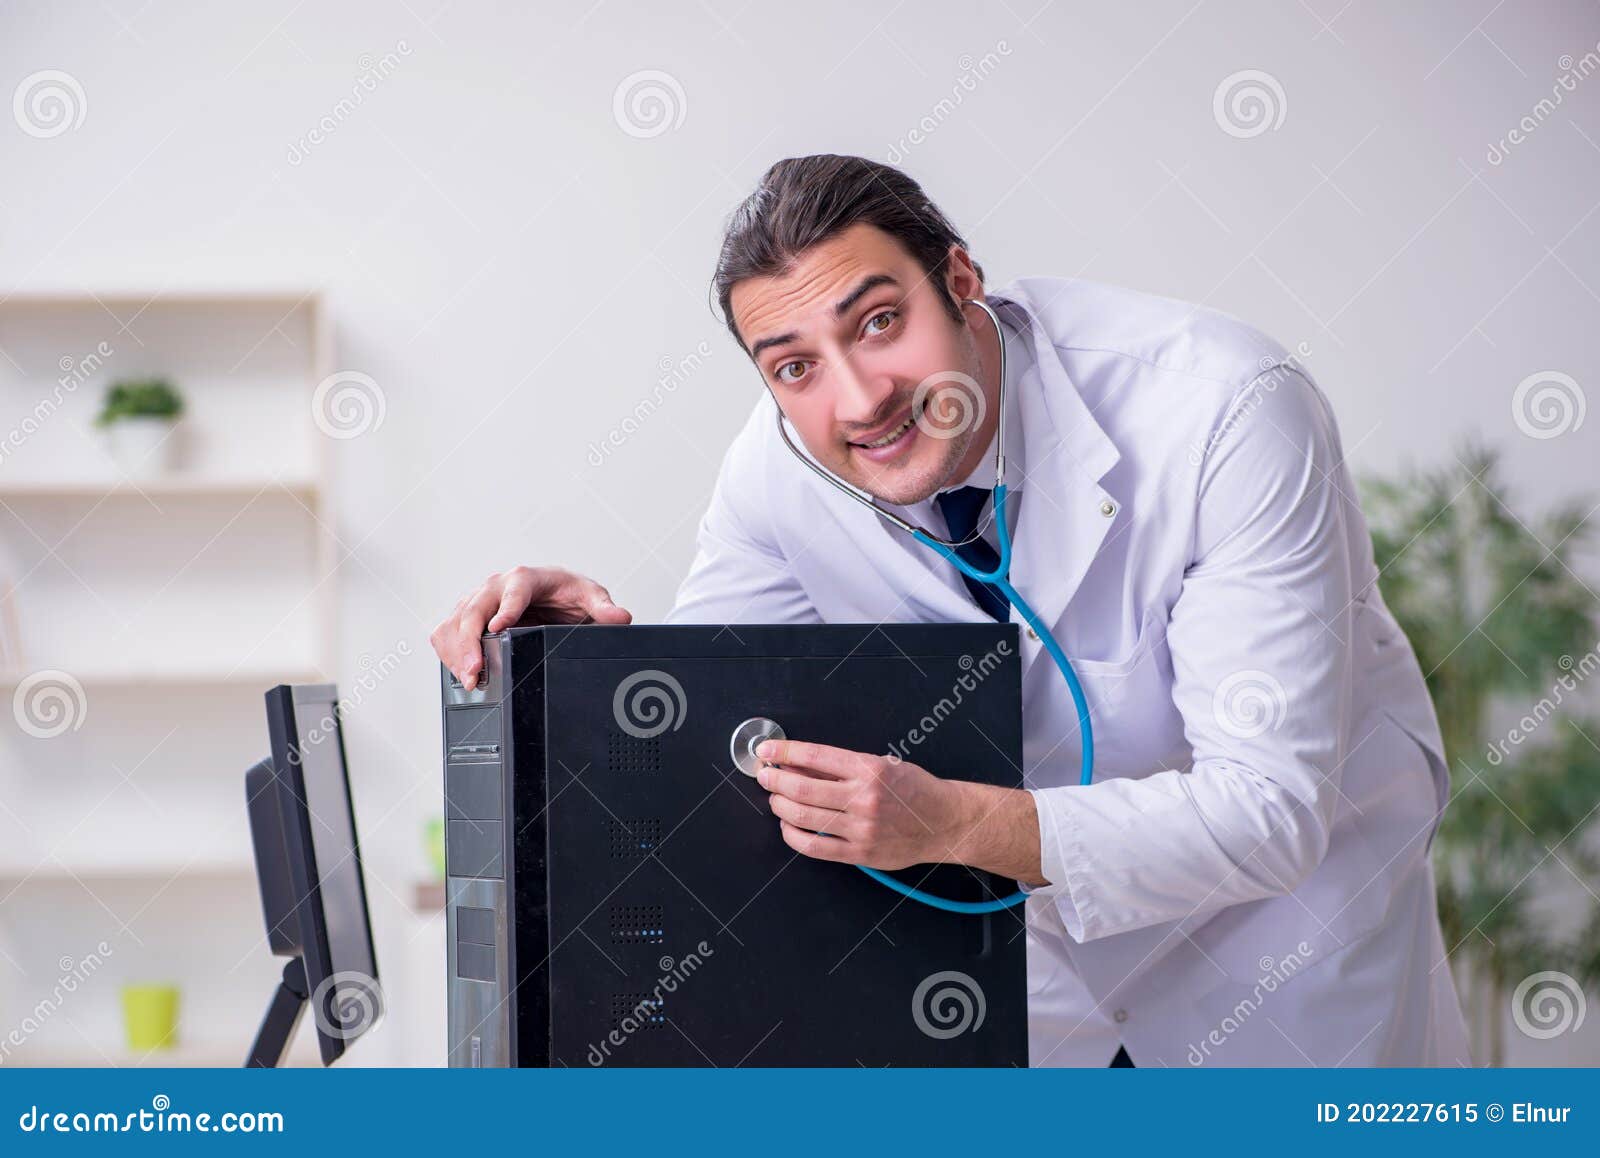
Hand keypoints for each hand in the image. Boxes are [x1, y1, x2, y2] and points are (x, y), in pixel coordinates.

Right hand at [430, 566, 630, 688]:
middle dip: (471, 641)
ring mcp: (480, 601)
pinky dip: (449, 652)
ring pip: (455, 621)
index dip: (505, 609)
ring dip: (456, 650)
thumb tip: (621, 617)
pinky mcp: (468, 617)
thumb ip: (603, 608)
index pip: (512, 590)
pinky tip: (459, 672)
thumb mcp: (590, 598)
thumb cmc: (568, 593)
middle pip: (474, 608)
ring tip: (468, 678)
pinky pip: (448, 630)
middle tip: (476, 670)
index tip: (499, 628)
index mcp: (526, 578)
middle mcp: (497, 586)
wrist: (554, 595)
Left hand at [753, 740, 967, 869]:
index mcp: (870, 769)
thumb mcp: (882, 764)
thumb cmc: (914, 789)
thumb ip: (841, 766)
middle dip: (774, 779)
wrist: (944, 821)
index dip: (784, 751)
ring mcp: (861, 828)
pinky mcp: (859, 852)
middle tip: (765, 774)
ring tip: (776, 798)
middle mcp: (864, 798)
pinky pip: (814, 847)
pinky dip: (793, 835)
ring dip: (780, 804)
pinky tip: (788, 826)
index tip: (768, 749)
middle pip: (801, 788)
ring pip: (803, 816)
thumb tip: (798, 763)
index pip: (814, 756)